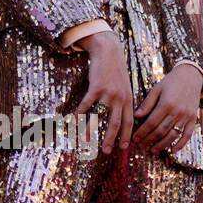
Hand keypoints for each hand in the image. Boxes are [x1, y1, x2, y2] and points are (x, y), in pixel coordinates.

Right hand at [76, 31, 134, 154]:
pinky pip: (87, 105)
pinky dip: (80, 114)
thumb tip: (124, 116)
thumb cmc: (115, 70)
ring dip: (92, 131)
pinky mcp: (96, 87)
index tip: (123, 147)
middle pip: (116, 124)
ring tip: (86, 141)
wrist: (108, 51)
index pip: (129, 122)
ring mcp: (108, 93)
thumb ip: (125, 101)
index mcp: (128, 99)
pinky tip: (74, 120)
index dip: (126, 136)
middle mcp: (120, 98)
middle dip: (110, 140)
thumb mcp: (125, 86)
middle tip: (105, 152)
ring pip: (100, 117)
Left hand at [133, 62, 201, 154]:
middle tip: (141, 146)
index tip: (134, 138)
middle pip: (161, 131)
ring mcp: (186, 116)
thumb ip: (147, 104)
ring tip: (153, 150)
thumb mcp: (156, 89)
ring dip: (162, 145)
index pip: (151, 122)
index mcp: (166, 103)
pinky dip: (181, 144)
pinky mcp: (193, 119)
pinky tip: (173, 151)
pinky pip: (187, 135)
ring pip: (173, 135)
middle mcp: (177, 111)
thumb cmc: (171, 82)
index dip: (142, 132)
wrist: (191, 76)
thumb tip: (136, 116)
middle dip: (149, 140)